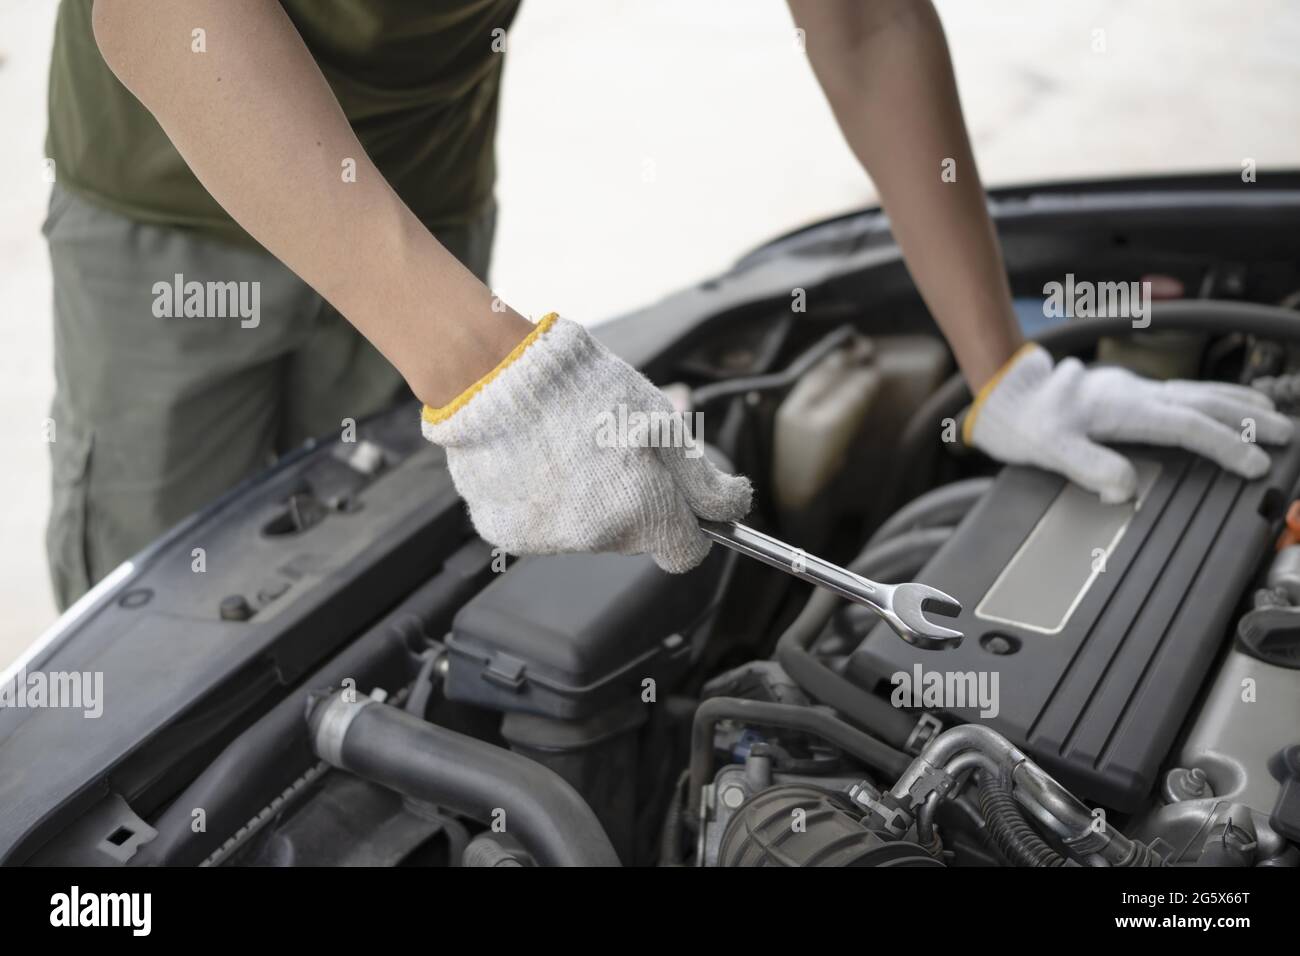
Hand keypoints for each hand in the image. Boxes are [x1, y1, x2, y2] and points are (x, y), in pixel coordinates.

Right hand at [421, 314, 751, 571]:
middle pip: (636, 539)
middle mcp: (596, 539)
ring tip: (572, 450)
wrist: (497, 378)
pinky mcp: (508, 533)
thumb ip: (702, 479)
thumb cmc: (584, 391)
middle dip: (639, 505)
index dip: (690, 525)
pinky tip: (540, 463)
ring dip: (591, 503)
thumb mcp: (665, 423)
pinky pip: (544, 527)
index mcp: (643, 512)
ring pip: (589, 533)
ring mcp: (549, 540)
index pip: (685, 553)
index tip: (683, 501)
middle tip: (617, 453)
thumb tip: (732, 507)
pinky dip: (548, 502)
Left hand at [965, 344, 1293, 502]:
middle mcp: (1136, 395)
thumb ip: (1089, 466)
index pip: (1187, 427)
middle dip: (1246, 418)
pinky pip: (1181, 392)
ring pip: (1196, 392)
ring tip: (1269, 412)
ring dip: (1234, 402)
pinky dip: (1210, 397)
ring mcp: (1134, 390)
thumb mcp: (1049, 448)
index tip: (1254, 464)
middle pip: (1203, 402)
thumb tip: (1126, 488)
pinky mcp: (1127, 391)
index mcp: (1124, 409)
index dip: (1223, 446)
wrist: (1004, 391)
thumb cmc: (1024, 420)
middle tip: (1283, 433)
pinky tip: (1218, 403)